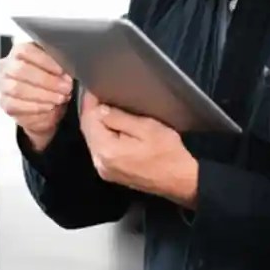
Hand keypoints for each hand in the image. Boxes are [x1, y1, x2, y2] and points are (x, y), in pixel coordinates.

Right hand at [0, 42, 74, 151]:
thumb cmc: (52, 82)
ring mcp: (3, 85)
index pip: (25, 51)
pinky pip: (17, 105)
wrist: (48, 107)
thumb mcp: (57, 68)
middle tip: (65, 87)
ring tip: (60, 98)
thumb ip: (59, 63)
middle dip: (47, 80)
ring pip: (18, 88)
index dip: (44, 60)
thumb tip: (69, 63)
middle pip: (21, 70)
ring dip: (43, 94)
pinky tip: (50, 107)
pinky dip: (36, 107)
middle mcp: (7, 66)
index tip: (62, 70)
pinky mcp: (5, 104)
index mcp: (19, 52)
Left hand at [79, 92, 199, 207]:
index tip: (92, 88)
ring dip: (97, 123)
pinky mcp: (111, 173)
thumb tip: (101, 109)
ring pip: (93, 140)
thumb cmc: (168, 153)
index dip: (89, 102)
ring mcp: (104, 170)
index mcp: (107, 151)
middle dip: (91, 112)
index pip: (89, 121)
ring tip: (104, 106)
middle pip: (88, 131)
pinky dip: (103, 135)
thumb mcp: (147, 128)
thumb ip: (120, 117)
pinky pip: (101, 149)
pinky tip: (111, 125)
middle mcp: (100, 162)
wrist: (181, 181)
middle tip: (97, 94)